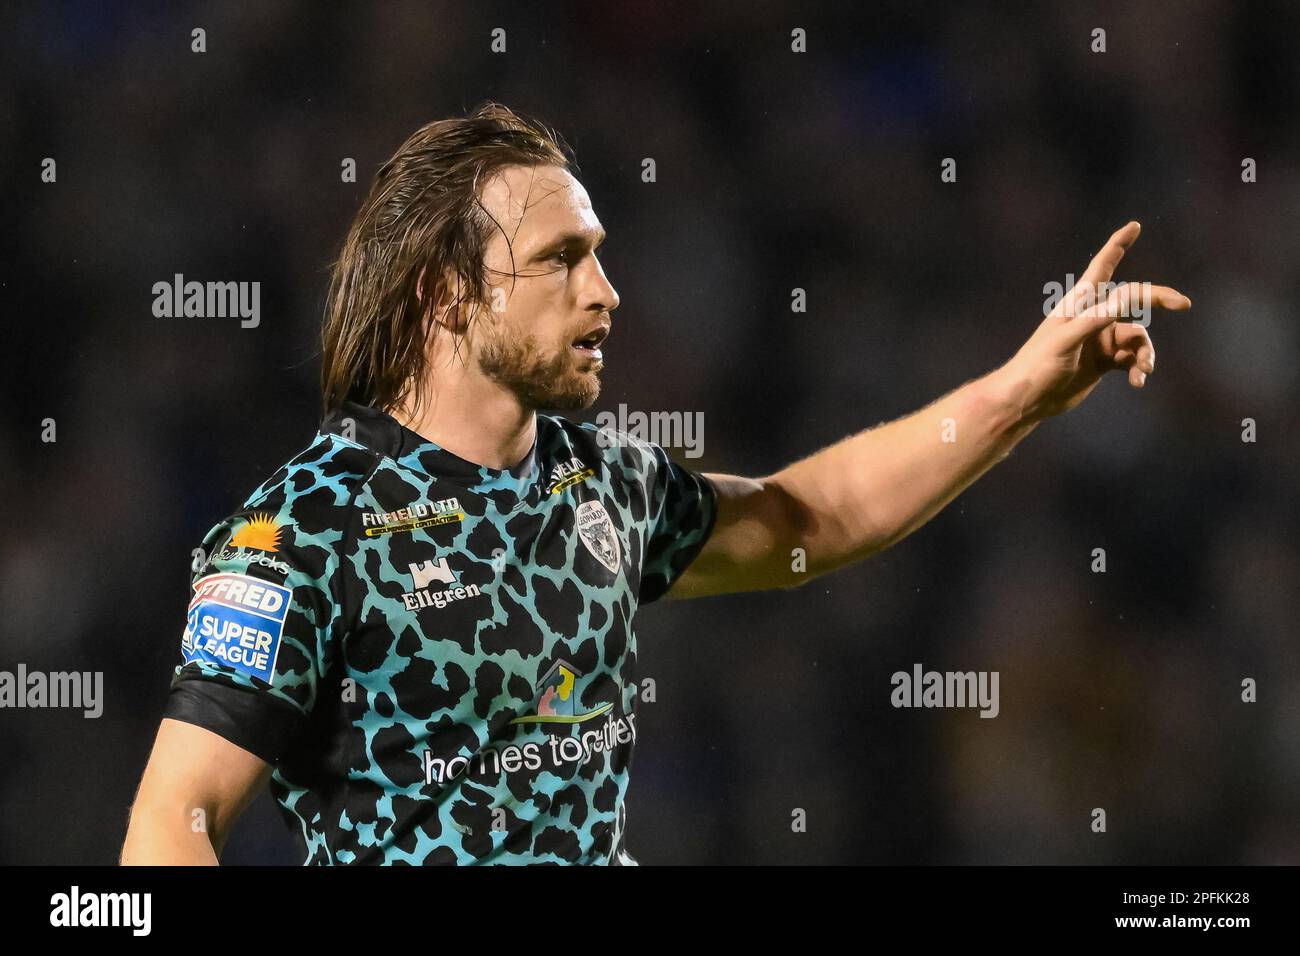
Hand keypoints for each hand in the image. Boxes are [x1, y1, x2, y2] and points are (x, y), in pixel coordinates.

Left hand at [999, 222, 1190, 420]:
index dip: (1117, 246)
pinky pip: (1133, 358)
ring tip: (1144, 371)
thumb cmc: (1038, 366)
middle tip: (1184, 303)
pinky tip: (1138, 382)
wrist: (1029, 400)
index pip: (1101, 268)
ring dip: (1146, 353)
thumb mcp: (1064, 342)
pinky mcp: (1105, 361)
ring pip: (1138, 336)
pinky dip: (1139, 369)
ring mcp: (1101, 339)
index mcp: (1079, 304)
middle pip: (1134, 300)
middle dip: (1158, 299)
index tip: (1134, 226)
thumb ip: (1093, 321)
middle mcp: (1093, 317)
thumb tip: (1123, 300)